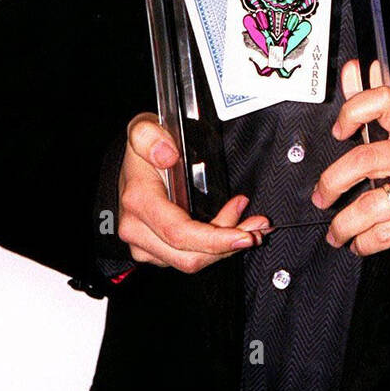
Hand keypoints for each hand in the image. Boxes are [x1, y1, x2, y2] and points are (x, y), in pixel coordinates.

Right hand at [117, 113, 269, 272]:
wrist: (132, 163)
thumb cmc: (144, 148)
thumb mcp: (143, 129)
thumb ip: (149, 136)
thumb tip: (166, 155)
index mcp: (139, 202)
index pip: (179, 234)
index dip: (215, 240)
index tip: (243, 235)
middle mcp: (137, 230)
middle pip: (190, 257)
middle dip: (228, 246)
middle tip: (257, 227)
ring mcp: (145, 245)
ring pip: (192, 261)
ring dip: (226, 248)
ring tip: (252, 227)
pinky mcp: (156, 251)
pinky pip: (189, 258)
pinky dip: (217, 248)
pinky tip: (236, 231)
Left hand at [311, 61, 389, 272]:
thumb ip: (374, 108)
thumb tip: (355, 69)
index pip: (383, 99)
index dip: (353, 111)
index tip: (338, 131)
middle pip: (363, 159)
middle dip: (331, 184)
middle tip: (321, 197)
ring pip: (368, 205)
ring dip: (343, 224)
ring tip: (337, 232)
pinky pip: (381, 232)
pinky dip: (363, 242)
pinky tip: (360, 242)